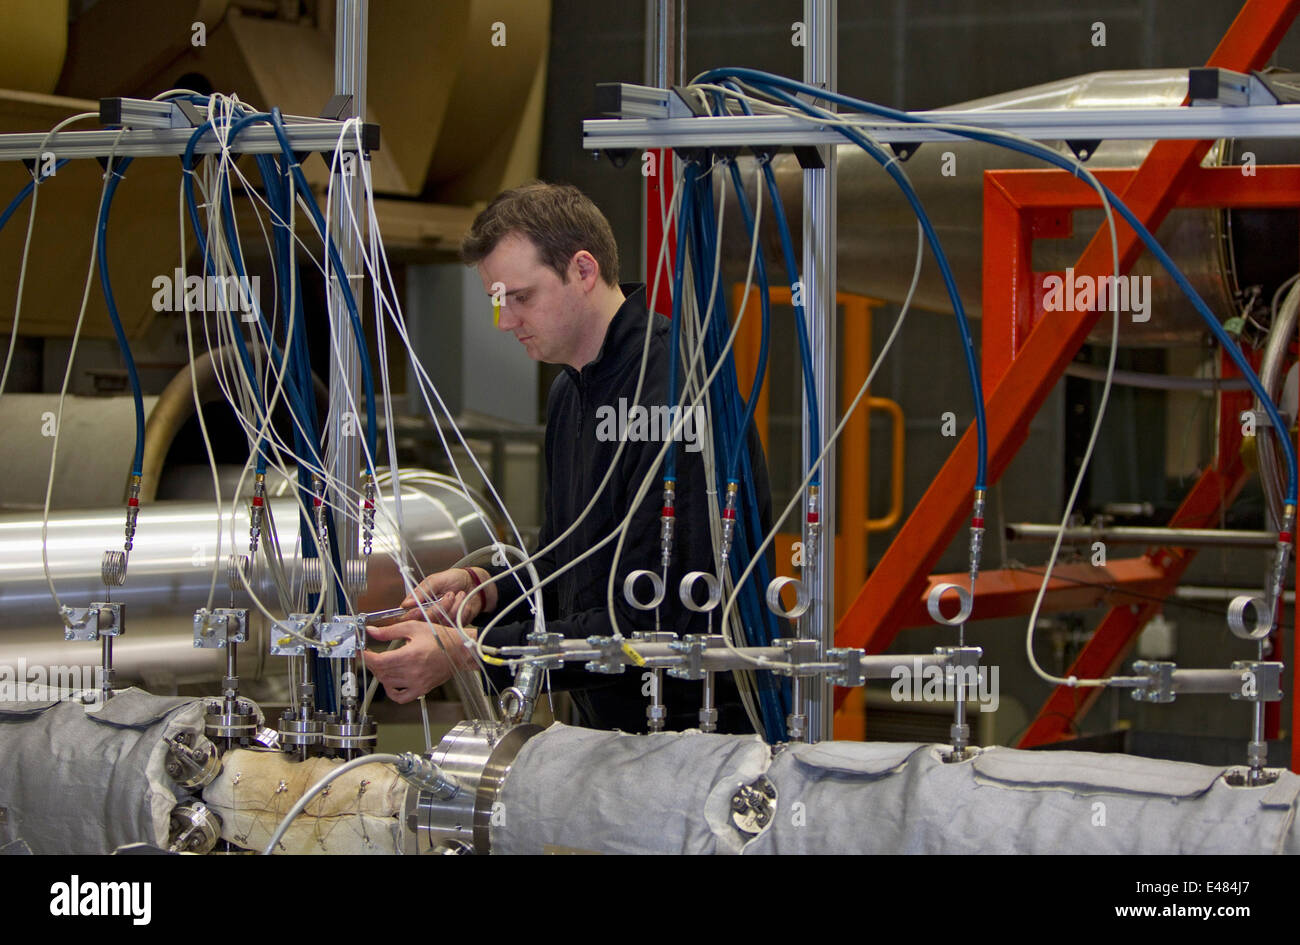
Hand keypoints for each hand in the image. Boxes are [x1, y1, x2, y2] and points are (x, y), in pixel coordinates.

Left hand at [363, 620, 478, 704]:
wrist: (460, 650)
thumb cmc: (441, 637)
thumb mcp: (414, 628)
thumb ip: (390, 631)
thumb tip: (372, 632)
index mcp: (410, 655)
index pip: (379, 661)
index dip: (365, 656)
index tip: (360, 651)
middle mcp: (412, 671)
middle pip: (381, 672)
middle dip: (372, 663)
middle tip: (371, 654)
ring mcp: (417, 683)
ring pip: (387, 683)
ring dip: (380, 674)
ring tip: (383, 664)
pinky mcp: (422, 689)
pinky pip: (400, 697)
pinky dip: (391, 691)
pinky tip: (391, 681)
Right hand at [401, 567, 493, 624]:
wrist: (474, 583)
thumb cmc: (454, 579)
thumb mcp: (436, 579)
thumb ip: (422, 591)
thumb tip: (406, 603)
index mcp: (419, 604)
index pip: (408, 616)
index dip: (412, 616)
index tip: (420, 610)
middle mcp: (429, 615)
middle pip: (425, 622)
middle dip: (439, 608)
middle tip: (450, 594)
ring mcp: (441, 622)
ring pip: (442, 623)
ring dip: (453, 606)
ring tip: (460, 594)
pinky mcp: (454, 626)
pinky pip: (455, 624)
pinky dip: (462, 611)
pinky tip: (464, 602)